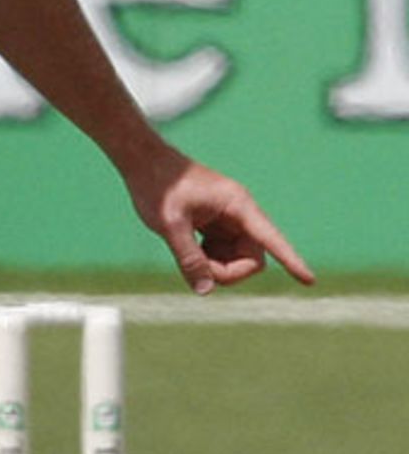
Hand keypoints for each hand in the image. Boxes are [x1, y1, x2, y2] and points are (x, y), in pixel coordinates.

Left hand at [130, 151, 314, 296]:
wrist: (144, 162)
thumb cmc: (158, 187)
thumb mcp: (169, 224)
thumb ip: (188, 258)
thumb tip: (206, 291)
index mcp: (238, 205)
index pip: (271, 239)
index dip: (291, 261)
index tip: (309, 280)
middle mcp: (240, 213)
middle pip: (252, 258)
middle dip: (227, 271)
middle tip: (196, 268)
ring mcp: (229, 221)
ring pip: (237, 259)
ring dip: (215, 266)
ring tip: (186, 250)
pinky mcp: (217, 226)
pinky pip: (223, 255)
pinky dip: (207, 260)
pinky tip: (187, 245)